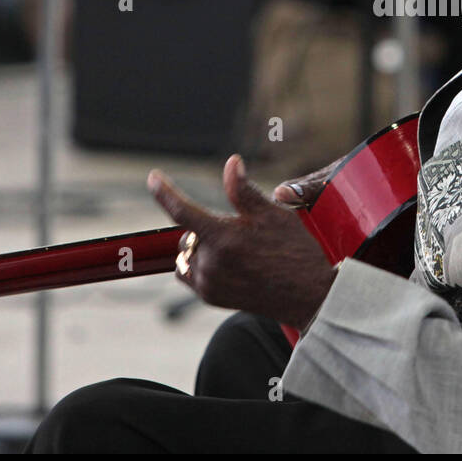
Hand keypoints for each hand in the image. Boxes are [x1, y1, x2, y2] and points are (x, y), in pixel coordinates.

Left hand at [148, 155, 336, 328]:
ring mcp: (209, 284)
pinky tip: (230, 263)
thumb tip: (231, 163)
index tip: (153, 178)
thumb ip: (244, 190)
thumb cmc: (295, 252)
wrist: (308, 296)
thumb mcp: (274, 214)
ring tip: (234, 248)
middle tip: (238, 229)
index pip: (182, 211)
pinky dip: (202, 264)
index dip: (164, 191)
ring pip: (187, 255)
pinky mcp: (212, 298)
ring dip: (200, 247)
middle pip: (187, 234)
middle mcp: (211, 264)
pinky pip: (191, 275)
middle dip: (202, 227)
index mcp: (224, 238)